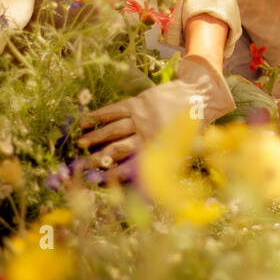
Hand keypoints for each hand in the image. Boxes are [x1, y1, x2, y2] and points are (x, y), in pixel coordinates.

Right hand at [76, 54, 234, 176]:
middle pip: (117, 148)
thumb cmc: (193, 125)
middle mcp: (146, 134)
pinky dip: (100, 115)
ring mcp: (140, 117)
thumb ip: (169, 164)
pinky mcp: (138, 102)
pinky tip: (86, 120)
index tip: (99, 181)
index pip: (131, 166)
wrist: (199, 95)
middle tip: (82, 165)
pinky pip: (115, 110)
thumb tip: (154, 185)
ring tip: (80, 144)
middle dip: (98, 157)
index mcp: (156, 149)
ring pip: (113, 130)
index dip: (114, 174)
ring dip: (96, 137)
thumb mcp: (185, 149)